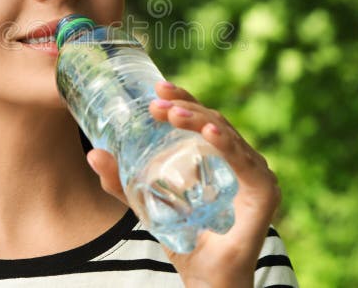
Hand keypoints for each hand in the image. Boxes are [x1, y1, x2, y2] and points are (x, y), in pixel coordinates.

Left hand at [86, 81, 280, 287]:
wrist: (206, 280)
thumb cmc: (185, 241)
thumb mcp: (147, 206)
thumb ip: (122, 183)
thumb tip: (93, 153)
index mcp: (219, 157)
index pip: (202, 119)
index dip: (183, 100)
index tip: (156, 88)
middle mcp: (241, 160)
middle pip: (214, 120)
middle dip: (185, 106)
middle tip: (156, 101)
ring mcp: (255, 174)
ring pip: (227, 134)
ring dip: (199, 119)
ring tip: (172, 113)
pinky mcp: (265, 192)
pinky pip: (245, 162)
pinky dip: (227, 144)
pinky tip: (209, 133)